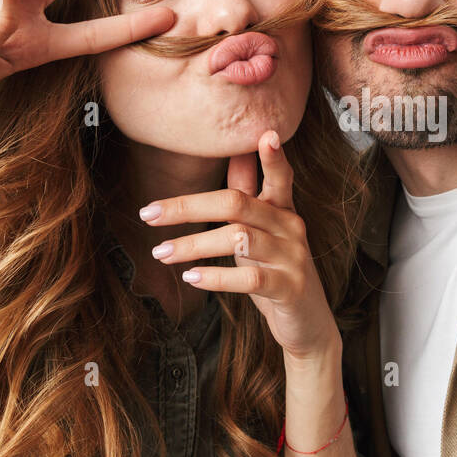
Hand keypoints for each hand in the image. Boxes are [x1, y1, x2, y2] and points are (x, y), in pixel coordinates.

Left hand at [141, 130, 338, 361]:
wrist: (307, 322)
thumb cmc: (275, 269)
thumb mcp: (261, 232)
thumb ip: (249, 195)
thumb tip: (235, 153)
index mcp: (284, 209)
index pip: (280, 176)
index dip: (273, 157)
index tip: (266, 134)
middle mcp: (292, 227)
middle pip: (238, 204)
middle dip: (188, 207)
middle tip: (148, 214)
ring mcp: (293, 258)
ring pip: (239, 240)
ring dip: (193, 245)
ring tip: (161, 252)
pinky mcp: (290, 288)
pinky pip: (251, 278)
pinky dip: (216, 277)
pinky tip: (191, 278)